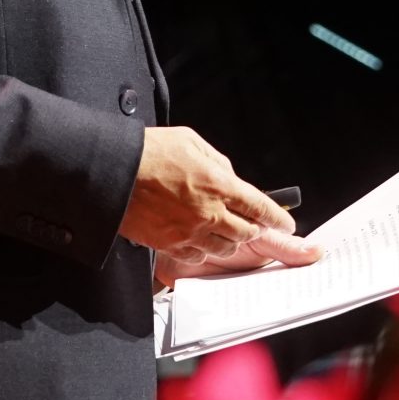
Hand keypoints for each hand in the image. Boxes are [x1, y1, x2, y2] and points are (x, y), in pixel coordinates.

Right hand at [120, 126, 319, 273]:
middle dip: (254, 229)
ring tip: (226, 232)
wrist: (113, 172)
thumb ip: (218, 163)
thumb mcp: (192, 142)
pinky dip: (205, 252)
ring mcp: (189, 232)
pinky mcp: (170, 245)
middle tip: (254, 225)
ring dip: (231, 241)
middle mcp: (209, 213)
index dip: (277, 217)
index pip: (260, 207)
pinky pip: (199, 258)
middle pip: (246, 232)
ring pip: (225, 248)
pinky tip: (202, 241)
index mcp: (219, 184)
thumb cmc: (151, 151)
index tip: (285, 223)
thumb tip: (231, 178)